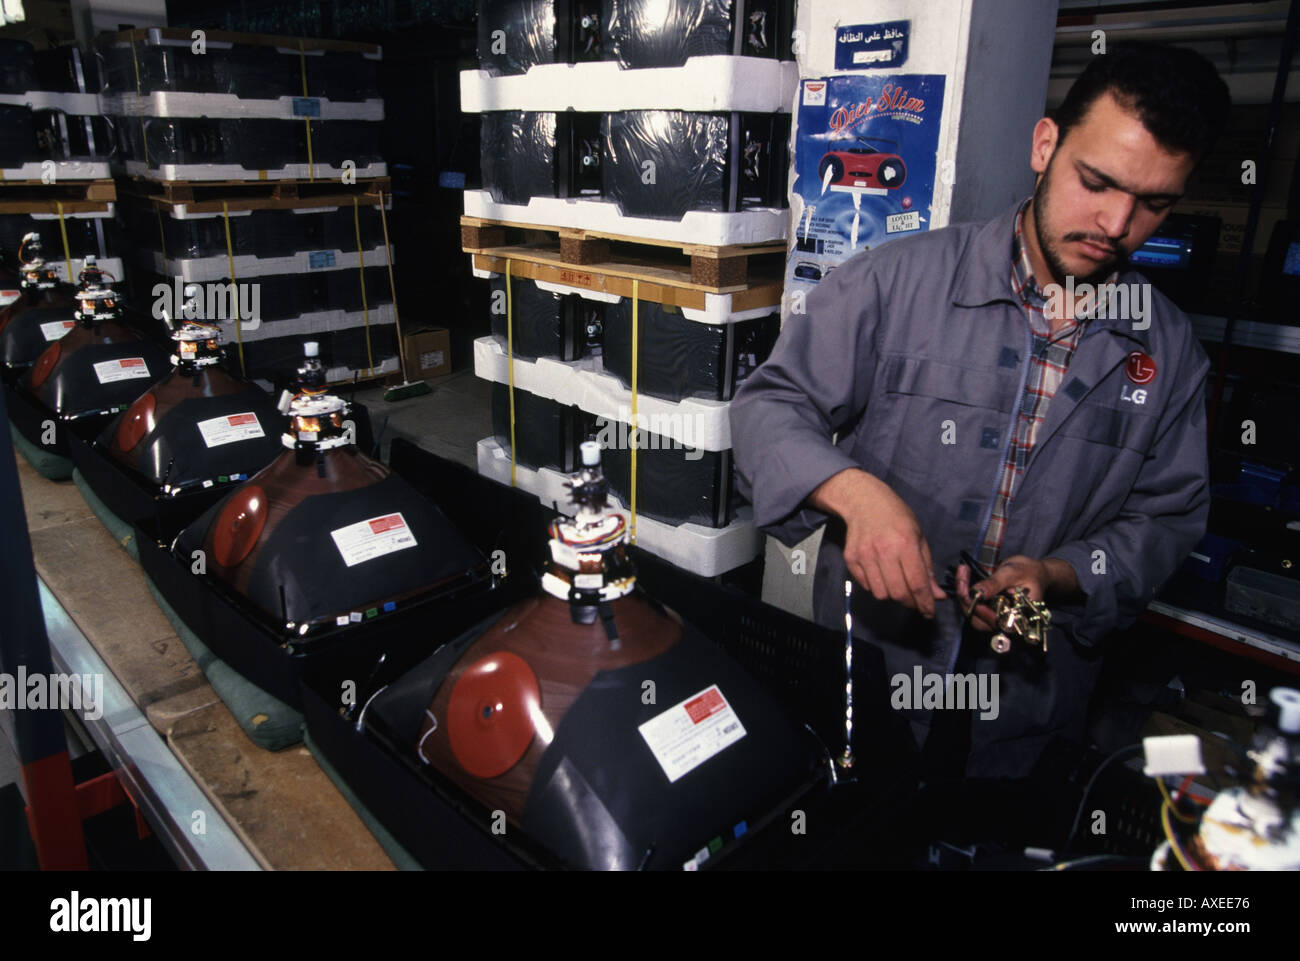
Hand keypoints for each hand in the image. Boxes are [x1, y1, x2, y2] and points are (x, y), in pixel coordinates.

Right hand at [810, 468, 945, 617]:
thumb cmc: (897, 517)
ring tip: (898, 585)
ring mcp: (864, 555)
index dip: (925, 603)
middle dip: (910, 603)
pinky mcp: (851, 559)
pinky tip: (882, 575)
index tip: (929, 612)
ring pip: (881, 594)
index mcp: (905, 543)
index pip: (917, 583)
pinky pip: (866, 586)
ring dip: (892, 596)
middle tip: (915, 601)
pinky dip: (877, 587)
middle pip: (898, 593)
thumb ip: (927, 568)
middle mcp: (884, 551)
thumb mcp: (919, 537)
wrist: (864, 501)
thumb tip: (937, 596)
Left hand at [955, 554, 1075, 631]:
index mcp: (1018, 619)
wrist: (1035, 572)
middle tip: (962, 573)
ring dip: (963, 594)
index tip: (966, 588)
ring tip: (963, 572)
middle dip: (965, 597)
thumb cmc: (1029, 572)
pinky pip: (973, 607)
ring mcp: (996, 619)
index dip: (976, 607)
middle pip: (978, 620)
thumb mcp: (1012, 573)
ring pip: (972, 614)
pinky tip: (964, 576)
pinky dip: (966, 593)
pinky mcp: (988, 612)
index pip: (993, 620)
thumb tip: (978, 593)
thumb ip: (995, 583)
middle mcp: (1006, 624)